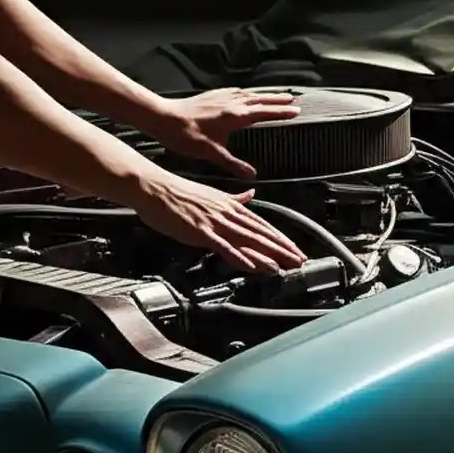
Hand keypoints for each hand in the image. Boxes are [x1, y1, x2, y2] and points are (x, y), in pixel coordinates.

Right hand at [131, 172, 306, 272]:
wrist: (154, 187)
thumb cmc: (179, 192)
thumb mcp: (213, 194)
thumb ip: (235, 198)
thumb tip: (252, 195)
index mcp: (232, 206)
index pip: (263, 224)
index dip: (281, 238)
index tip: (294, 248)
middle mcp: (228, 214)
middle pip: (261, 234)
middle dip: (282, 249)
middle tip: (299, 261)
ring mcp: (215, 223)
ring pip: (247, 241)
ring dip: (267, 254)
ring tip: (283, 266)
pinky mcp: (200, 232)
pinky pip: (223, 246)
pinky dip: (239, 256)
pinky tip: (251, 266)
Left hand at [148, 88, 301, 178]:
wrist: (163, 118)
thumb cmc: (186, 136)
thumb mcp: (211, 153)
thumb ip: (233, 163)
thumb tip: (252, 175)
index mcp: (235, 116)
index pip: (264, 112)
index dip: (281, 112)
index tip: (296, 111)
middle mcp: (231, 103)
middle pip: (260, 99)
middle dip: (278, 100)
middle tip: (293, 100)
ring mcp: (221, 97)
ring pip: (249, 93)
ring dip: (265, 95)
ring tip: (276, 96)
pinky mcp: (212, 95)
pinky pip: (236, 91)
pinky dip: (248, 92)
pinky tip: (246, 94)